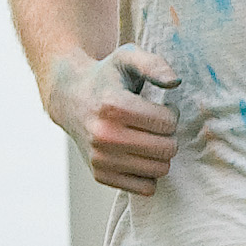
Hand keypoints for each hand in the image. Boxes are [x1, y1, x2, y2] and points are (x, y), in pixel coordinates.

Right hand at [47, 44, 180, 193]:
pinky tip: (139, 154)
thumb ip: (154, 64)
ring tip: (148, 137)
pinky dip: (148, 173)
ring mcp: (100, 159)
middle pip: (167, 148)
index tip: (161, 108)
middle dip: (169, 135)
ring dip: (161, 154)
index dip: (171, 113)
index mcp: (113, 106)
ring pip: (159, 169)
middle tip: (157, 124)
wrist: (70, 97)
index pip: (167, 123)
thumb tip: (175, 83)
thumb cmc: (106, 76)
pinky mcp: (100, 175)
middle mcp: (104, 136)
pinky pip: (145, 188)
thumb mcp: (128, 58)